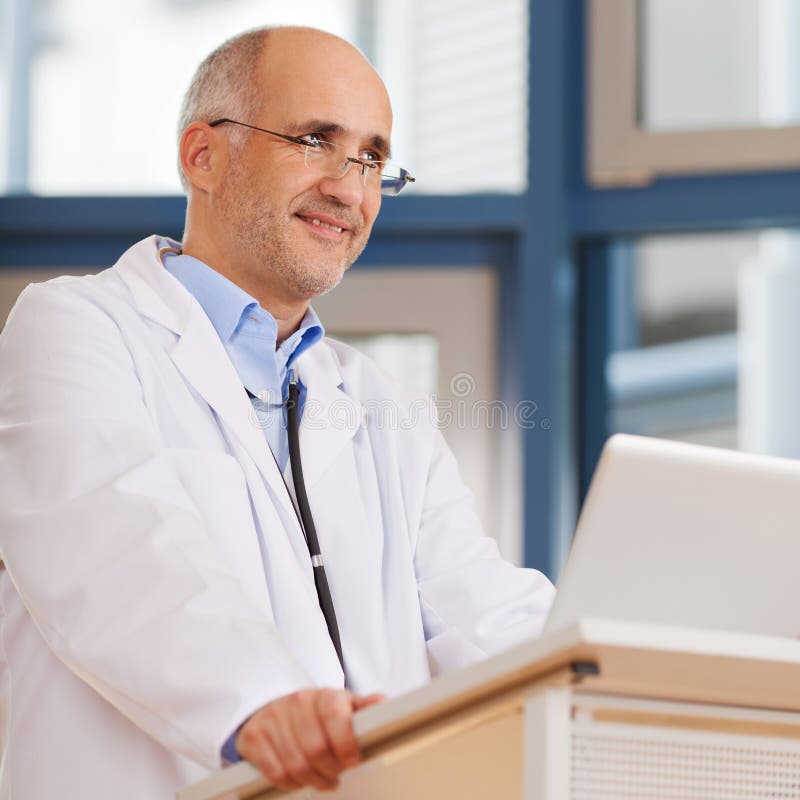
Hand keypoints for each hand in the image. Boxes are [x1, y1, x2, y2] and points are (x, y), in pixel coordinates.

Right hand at [235, 688, 384, 791]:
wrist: (273, 705)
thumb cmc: (314, 712)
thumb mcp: (341, 705)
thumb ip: (362, 708)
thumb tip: (381, 702)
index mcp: (323, 695)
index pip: (334, 715)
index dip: (345, 743)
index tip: (352, 760)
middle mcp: (297, 703)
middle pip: (315, 748)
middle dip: (330, 769)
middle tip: (336, 773)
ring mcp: (273, 719)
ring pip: (296, 765)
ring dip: (313, 781)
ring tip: (322, 780)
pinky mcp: (254, 737)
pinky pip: (274, 772)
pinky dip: (290, 783)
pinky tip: (298, 780)